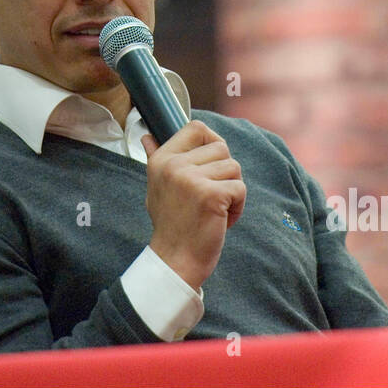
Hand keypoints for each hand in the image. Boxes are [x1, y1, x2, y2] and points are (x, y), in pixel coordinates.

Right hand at [142, 120, 245, 291]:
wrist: (175, 260)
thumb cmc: (170, 224)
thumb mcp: (157, 187)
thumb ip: (157, 158)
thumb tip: (148, 136)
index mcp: (162, 159)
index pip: (196, 128)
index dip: (211, 141)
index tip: (211, 164)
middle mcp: (174, 165)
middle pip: (221, 148)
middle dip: (225, 172)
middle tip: (211, 196)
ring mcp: (192, 179)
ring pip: (234, 167)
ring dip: (232, 190)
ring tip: (216, 209)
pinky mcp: (211, 195)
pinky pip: (240, 188)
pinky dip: (237, 207)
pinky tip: (222, 220)